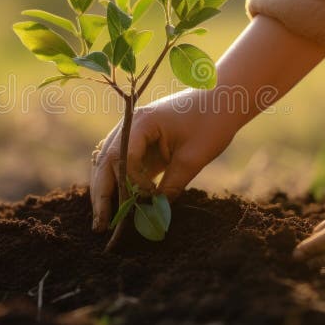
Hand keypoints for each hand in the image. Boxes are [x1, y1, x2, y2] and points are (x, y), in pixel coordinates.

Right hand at [90, 89, 237, 231]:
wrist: (224, 98)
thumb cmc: (211, 121)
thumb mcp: (194, 157)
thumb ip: (172, 185)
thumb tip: (156, 213)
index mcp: (140, 122)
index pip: (122, 158)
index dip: (131, 183)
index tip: (149, 197)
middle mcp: (130, 125)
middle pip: (105, 162)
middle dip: (101, 194)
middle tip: (100, 226)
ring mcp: (134, 133)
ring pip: (109, 165)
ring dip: (106, 191)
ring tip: (103, 220)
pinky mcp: (143, 142)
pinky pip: (123, 165)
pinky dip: (120, 184)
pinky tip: (119, 205)